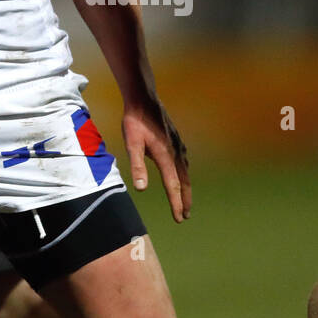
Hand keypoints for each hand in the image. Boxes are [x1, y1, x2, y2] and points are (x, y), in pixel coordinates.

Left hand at [122, 99, 191, 222]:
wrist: (143, 99)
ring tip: (185, 200)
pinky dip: (185, 174)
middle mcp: (175, 152)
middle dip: (185, 200)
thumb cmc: (135, 122)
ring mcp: (178, 145)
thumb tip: (141, 189)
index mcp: (165, 156)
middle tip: (185, 215)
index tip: (178, 218)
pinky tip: (182, 174)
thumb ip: (137, 166)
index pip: (173, 186)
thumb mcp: (132, 144)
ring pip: (185, 172)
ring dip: (186, 188)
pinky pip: (184, 162)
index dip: (176, 203)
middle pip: (183, 181)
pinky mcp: (176, 140)